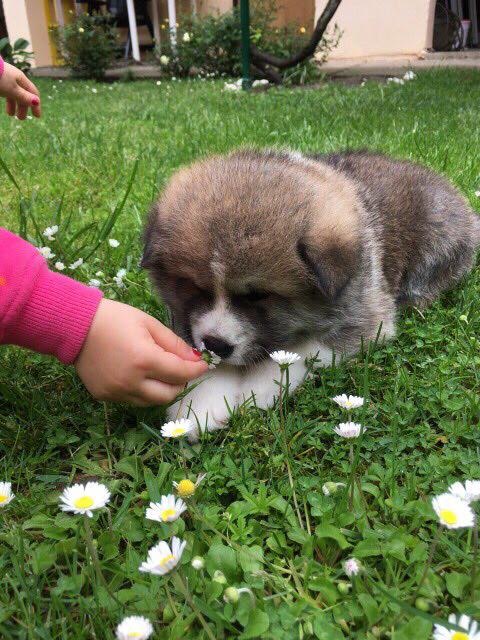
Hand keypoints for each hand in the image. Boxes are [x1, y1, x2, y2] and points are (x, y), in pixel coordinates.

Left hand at [0, 61, 40, 118]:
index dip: (36, 105)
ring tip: (10, 114)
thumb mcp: (12, 90)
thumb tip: (36, 102)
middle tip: (21, 119)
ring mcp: (6, 79)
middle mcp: (15, 78)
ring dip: (14, 105)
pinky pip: (6, 92)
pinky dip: (7, 100)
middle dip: (23, 107)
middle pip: (23, 94)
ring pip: (13, 94)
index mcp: (21, 79)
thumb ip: (24, 96)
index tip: (37, 116)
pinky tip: (5, 104)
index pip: (33, 92)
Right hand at [75, 299, 207, 405]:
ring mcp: (117, 392)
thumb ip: (174, 344)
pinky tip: (138, 374)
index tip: (203, 365)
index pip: (181, 373)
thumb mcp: (149, 324)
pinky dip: (142, 391)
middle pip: (170, 393)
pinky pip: (132, 400)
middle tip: (181, 368)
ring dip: (162, 389)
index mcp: (144, 360)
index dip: (196, 370)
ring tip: (160, 372)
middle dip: (180, 382)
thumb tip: (194, 359)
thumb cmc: (115, 318)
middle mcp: (131, 381)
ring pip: (152, 401)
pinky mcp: (105, 396)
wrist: (75, 326)